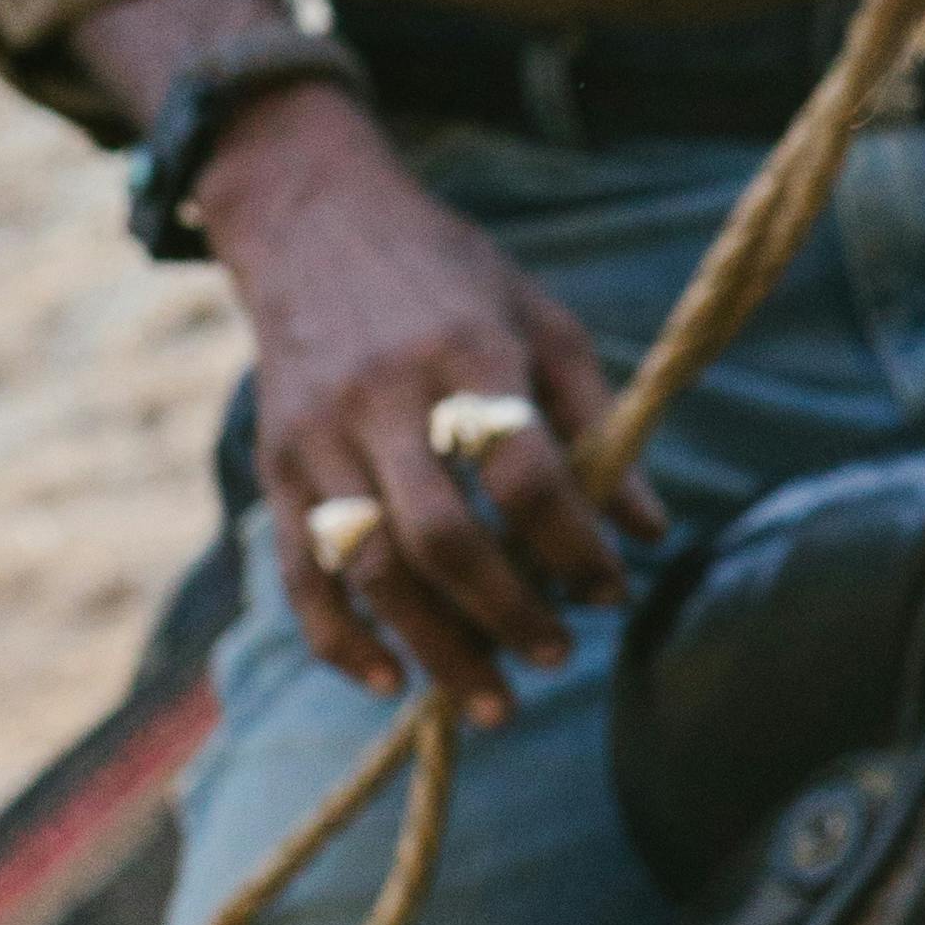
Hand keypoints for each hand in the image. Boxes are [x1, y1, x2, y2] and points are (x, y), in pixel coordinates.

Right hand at [196, 82, 664, 725]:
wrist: (314, 222)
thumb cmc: (451, 278)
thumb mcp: (542, 320)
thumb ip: (597, 421)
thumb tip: (650, 532)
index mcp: (468, 350)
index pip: (524, 471)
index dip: (574, 543)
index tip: (613, 590)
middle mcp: (384, 396)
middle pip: (442, 534)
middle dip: (506, 614)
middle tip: (557, 659)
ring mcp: (319, 434)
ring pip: (370, 566)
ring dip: (434, 647)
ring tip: (494, 702)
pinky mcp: (275, 463)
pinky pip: (298, 571)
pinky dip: (338, 638)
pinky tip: (389, 681)